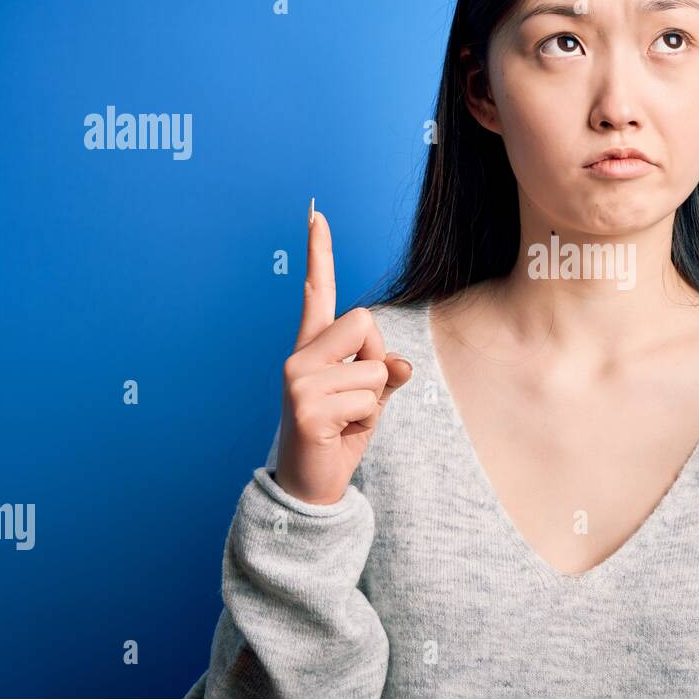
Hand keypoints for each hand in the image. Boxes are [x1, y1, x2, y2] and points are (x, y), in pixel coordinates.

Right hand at [274, 201, 412, 503]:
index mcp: (312, 348)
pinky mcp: (305, 407)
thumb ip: (385, 371)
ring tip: (345, 420)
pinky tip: (339, 433)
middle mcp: (298, 357)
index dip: (320, 253)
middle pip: (366, 322)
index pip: (318, 293)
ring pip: (374, 367)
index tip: (316, 212)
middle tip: (356, 396)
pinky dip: (367, 419)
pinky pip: (368, 398)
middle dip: (378, 360)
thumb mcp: (371, 398)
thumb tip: (401, 363)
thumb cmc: (341, 436)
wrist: (311, 485)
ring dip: (374, 399)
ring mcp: (297, 381)